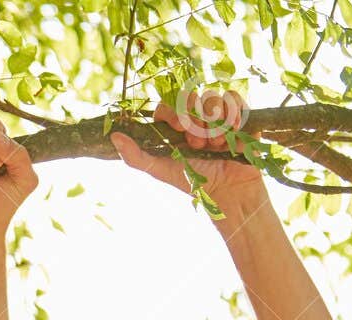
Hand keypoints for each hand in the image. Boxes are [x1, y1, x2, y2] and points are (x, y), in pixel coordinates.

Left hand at [110, 89, 265, 209]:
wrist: (228, 191)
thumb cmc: (193, 182)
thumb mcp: (160, 170)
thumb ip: (136, 156)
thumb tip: (113, 136)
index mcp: (173, 127)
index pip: (167, 104)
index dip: (174, 112)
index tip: (180, 128)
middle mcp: (194, 117)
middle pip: (190, 96)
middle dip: (195, 119)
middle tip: (198, 142)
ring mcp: (215, 114)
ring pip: (211, 96)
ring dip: (214, 122)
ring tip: (215, 145)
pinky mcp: (238, 113)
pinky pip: (232, 97)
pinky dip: (232, 113)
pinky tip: (232, 131)